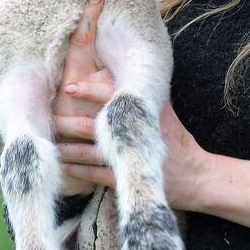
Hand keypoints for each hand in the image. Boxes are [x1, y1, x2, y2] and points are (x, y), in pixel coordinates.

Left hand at [54, 0, 211, 212]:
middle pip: (96, 126)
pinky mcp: (129, 178)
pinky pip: (97, 174)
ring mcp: (132, 158)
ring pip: (91, 151)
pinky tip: (64, 165)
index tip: (69, 86)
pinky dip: (78, 170)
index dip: (90, 91)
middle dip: (70, 122)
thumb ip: (148, 94)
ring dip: (69, 148)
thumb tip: (130, 71)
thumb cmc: (178, 141)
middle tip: (50, 117)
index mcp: (145, 114)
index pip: (114, 98)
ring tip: (52, 141)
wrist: (198, 176)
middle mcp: (137, 134)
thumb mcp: (166, 112)